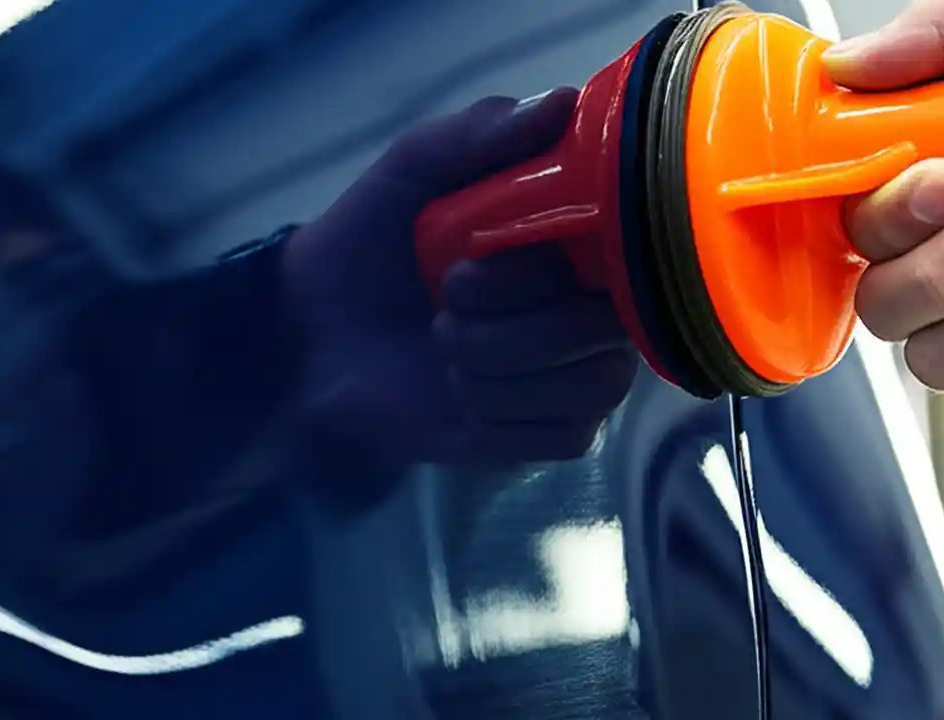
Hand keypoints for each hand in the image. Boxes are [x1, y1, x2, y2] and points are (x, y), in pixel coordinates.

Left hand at [282, 89, 636, 464]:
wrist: (315, 335)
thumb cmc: (372, 242)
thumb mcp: (413, 168)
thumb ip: (480, 130)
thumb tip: (565, 102)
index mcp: (579, 238)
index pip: (628, 252)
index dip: (552, 261)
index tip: (484, 250)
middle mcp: (598, 304)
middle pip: (608, 326)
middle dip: (510, 318)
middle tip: (449, 298)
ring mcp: (584, 372)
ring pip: (596, 384)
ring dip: (501, 363)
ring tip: (446, 345)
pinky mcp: (559, 432)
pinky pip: (568, 432)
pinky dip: (503, 412)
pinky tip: (462, 395)